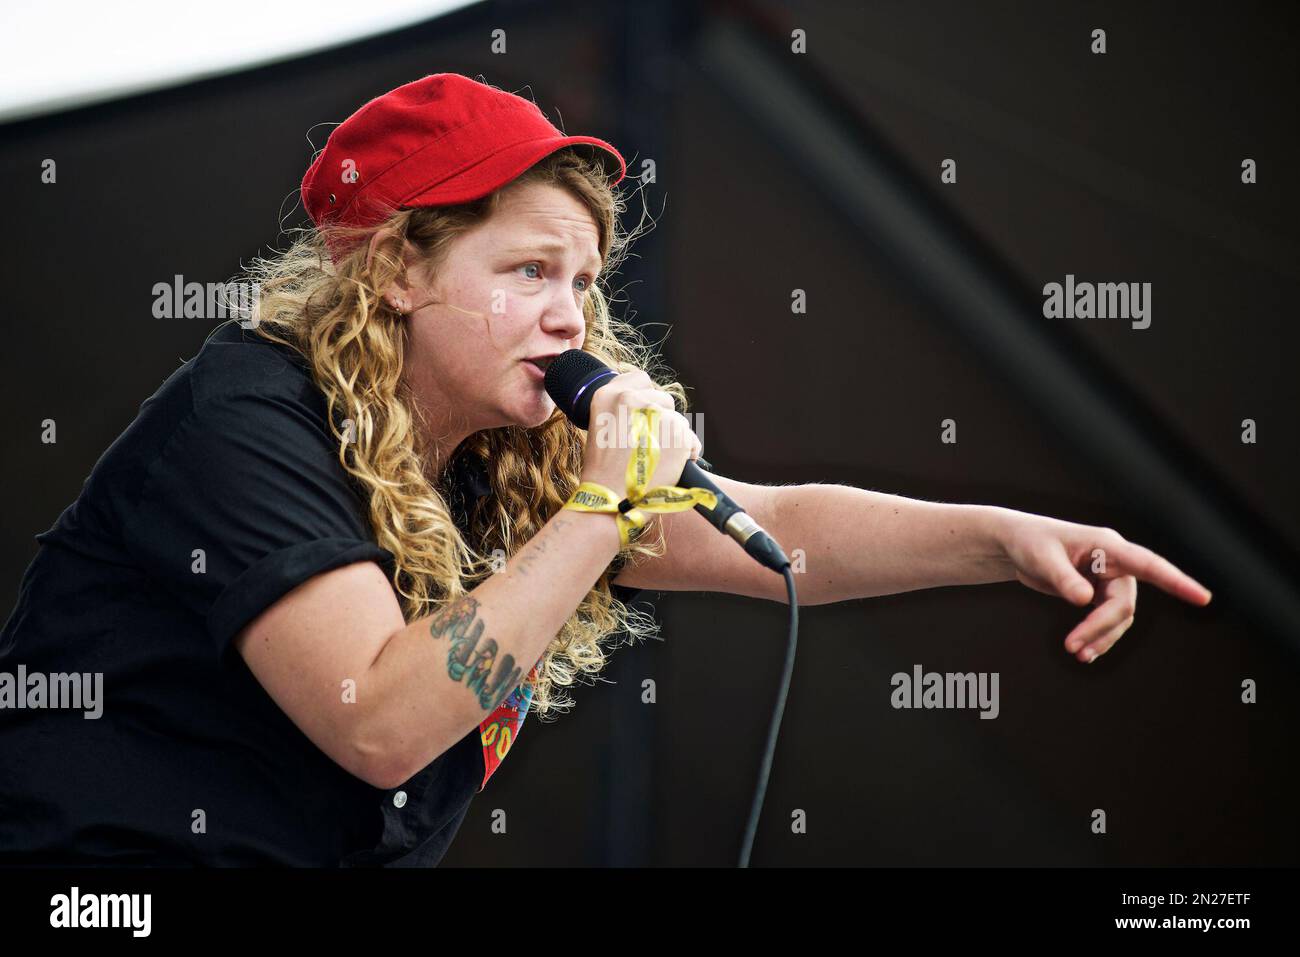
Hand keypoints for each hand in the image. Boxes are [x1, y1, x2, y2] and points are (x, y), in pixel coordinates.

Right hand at [579, 369, 702, 498]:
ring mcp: (656, 414)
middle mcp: (632, 399)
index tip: (643, 417)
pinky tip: (671, 466)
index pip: (641, 379)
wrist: (611, 502)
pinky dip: (686, 452)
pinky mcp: (677, 433)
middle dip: (661, 420)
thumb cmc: (604, 473)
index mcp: (607, 395)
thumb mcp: (600, 429)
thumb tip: (647, 407)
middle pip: (663, 399)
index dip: (646, 399)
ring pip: (678, 421)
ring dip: (674, 438)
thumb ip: (621, 411)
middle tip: (648, 445)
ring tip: (657, 460)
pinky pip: (690, 439)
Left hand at [992, 510, 1211, 663]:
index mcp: (1107, 546)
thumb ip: (1063, 579)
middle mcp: (1114, 562)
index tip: (1203, 598)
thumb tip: (1084, 600)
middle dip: (1101, 627)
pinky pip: (1108, 619)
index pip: (1149, 564)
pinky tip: (1084, 651)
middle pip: (1123, 603)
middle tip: (1072, 648)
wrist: (1015, 545)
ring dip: (1101, 637)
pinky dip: (1097, 635)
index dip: (1176, 581)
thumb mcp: (1042, 559)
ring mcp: (1108, 578)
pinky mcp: (1098, 591)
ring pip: (1118, 615)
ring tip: (1076, 654)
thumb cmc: (1030, 542)